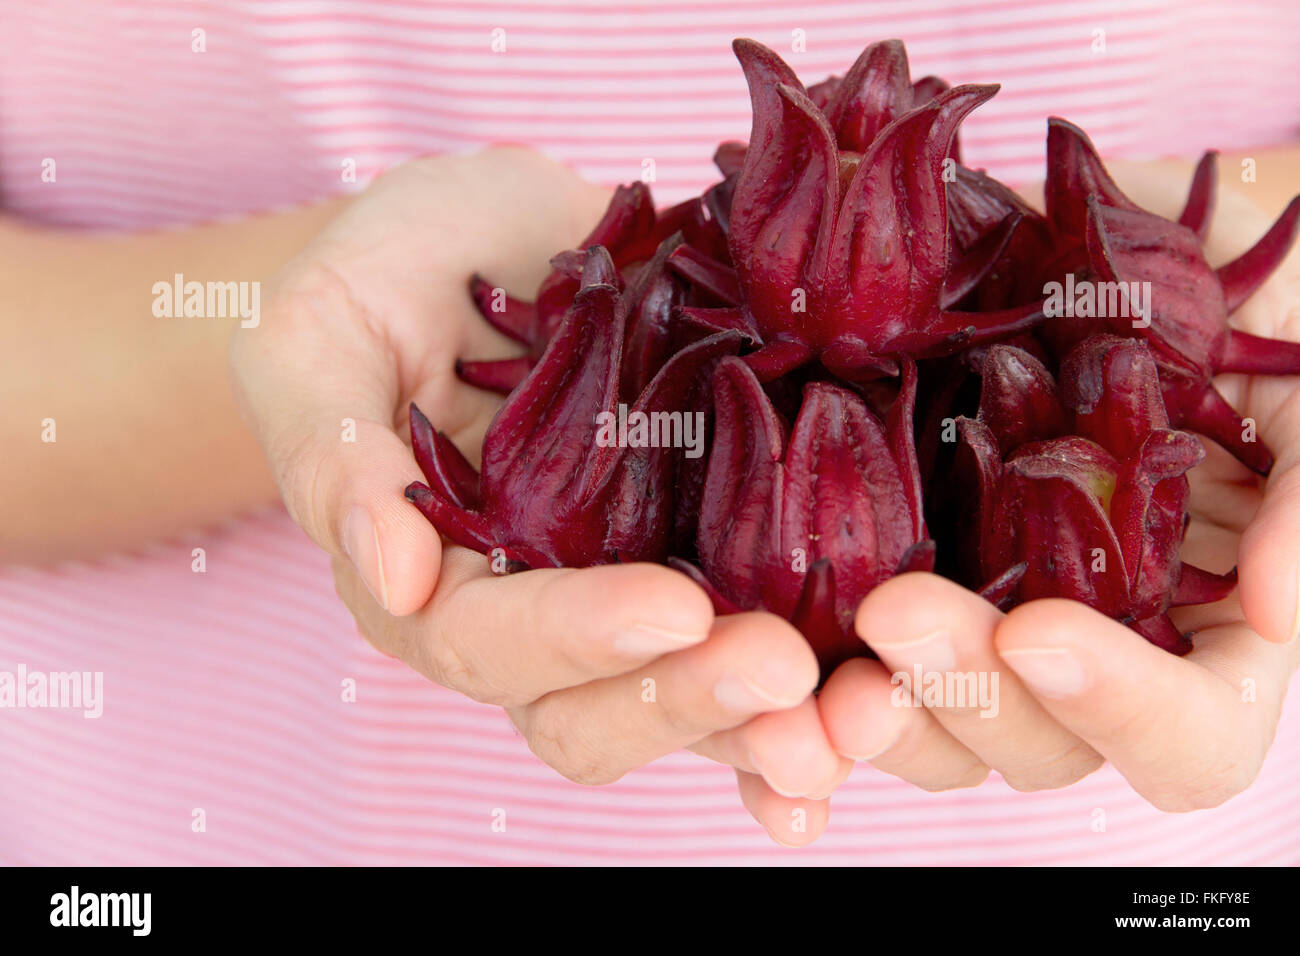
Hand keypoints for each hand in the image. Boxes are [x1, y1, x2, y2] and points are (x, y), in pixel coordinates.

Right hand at [229, 148, 849, 837]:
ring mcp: (624, 586)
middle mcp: (533, 610)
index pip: (487, 644)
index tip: (670, 608)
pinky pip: (756, 639)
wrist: (489, 235)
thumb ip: (335, 453)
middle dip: (686, 702)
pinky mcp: (705, 546)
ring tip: (858, 716)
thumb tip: (394, 572)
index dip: (573, 640)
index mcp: (429, 579)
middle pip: (593, 710)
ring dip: (771, 725)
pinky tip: (876, 710)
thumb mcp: (318, 336)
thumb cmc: (383, 276)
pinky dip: (815, 693)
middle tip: (783, 668)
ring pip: (688, 700)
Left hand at [810, 160, 1299, 825]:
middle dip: (963, 696)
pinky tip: (756, 694)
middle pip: (1036, 747)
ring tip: (807, 662)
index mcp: (1198, 636)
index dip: (1119, 708)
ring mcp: (987, 623)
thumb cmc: (1250, 320)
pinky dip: (800, 703)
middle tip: (894, 613)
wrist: (1142, 250)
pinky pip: (848, 674)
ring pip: (930, 731)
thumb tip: (1272, 611)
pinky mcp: (903, 579)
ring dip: (868, 713)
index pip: (1187, 738)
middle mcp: (1088, 655)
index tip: (1036, 628)